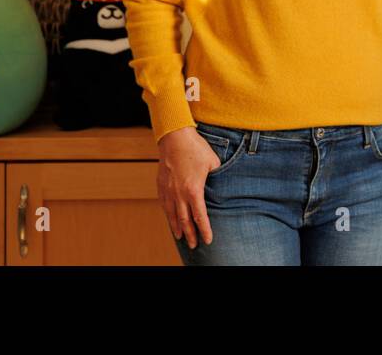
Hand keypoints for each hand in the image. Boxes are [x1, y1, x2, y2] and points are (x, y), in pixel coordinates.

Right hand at [157, 126, 219, 248]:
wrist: (174, 137)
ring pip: (172, 214)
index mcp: (194, 190)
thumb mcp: (213, 162)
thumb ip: (217, 177)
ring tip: (180, 237)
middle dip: (190, 234)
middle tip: (194, 245)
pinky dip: (167, 215)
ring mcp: (168, 190)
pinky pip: (164, 204)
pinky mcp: (161, 184)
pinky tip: (170, 218)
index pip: (200, 216)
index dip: (204, 230)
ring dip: (176, 227)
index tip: (208, 240)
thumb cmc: (196, 148)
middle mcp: (179, 194)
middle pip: (184, 220)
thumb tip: (220, 184)